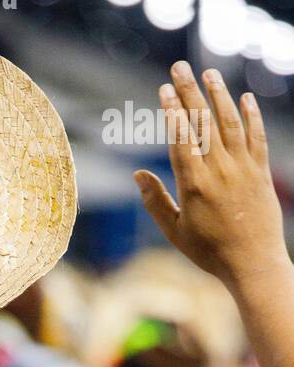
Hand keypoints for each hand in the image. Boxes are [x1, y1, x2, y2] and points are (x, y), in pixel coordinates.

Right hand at [135, 62, 286, 288]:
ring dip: (219, 96)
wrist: (252, 264)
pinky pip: (256, 137)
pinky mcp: (261, 172)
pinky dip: (251, 116)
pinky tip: (245, 98)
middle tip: (180, 68)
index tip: (164, 90)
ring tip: (209, 75)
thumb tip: (137, 175)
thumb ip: (156, 202)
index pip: (181, 138)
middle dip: (190, 92)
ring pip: (229, 123)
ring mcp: (243, 168)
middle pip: (203, 123)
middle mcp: (219, 171)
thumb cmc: (209, 253)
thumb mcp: (175, 233)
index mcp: (194, 186)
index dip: (172, 112)